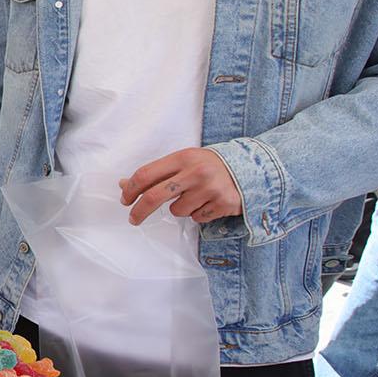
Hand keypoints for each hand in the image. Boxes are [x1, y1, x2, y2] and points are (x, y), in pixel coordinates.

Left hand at [120, 147, 241, 225]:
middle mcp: (196, 172)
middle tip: (133, 219)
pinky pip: (196, 218)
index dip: (131, 189)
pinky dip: (198, 213)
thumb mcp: (184, 161)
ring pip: (177, 211)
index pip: (146, 174)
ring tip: (196, 196)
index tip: (126, 199)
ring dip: (181, 208)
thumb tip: (126, 184)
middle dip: (139, 210)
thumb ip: (157, 172)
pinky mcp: (223, 204)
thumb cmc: (210, 165)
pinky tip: (209, 201)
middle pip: (155, 196)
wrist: (252, 167)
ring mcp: (210, 189)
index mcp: (183, 157)